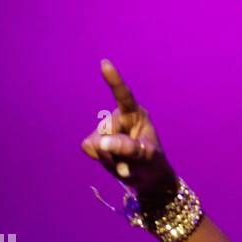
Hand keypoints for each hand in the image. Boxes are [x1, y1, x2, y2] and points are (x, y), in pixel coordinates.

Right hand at [80, 59, 177, 202]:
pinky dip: (102, 160)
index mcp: (136, 114)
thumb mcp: (147, 157)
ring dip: (111, 158)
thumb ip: (128, 149)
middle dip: (117, 150)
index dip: (114, 80)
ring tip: (125, 161)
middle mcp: (118, 116)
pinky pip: (90, 148)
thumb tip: (102, 144)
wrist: (146, 177)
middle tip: (132, 159)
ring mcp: (104, 128)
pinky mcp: (94, 140)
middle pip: (107, 131)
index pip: (124, 96)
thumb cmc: (152, 162)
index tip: (104, 64)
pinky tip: (113, 161)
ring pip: (97, 143)